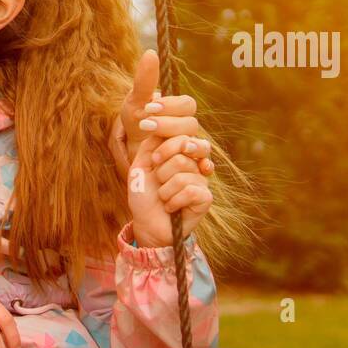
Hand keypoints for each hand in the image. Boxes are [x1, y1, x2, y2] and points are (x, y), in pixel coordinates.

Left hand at [113, 50, 214, 180]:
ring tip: (167, 150)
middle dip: (169, 125)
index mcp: (180, 111)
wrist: (133, 155)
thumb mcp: (135, 103)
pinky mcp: (193, 166)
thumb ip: (144, 81)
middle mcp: (189, 129)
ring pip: (202, 146)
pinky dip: (205, 166)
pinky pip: (206, 166)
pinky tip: (199, 169)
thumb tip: (151, 52)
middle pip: (191, 124)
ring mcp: (193, 148)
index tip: (148, 108)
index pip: (187, 104)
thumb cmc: (135, 125)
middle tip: (145, 125)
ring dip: (188, 146)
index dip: (169, 106)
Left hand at [126, 130, 214, 247]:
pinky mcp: (206, 197)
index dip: (166, 144)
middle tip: (157, 180)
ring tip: (163, 197)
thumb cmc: (144, 194)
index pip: (183, 132)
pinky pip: (189, 190)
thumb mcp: (141, 165)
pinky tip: (171, 207)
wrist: (146, 224)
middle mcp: (195, 163)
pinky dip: (172, 201)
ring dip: (164, 189)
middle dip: (162, 168)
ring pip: (183, 171)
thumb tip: (162, 124)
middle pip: (183, 149)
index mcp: (181, 152)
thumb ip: (151, 143)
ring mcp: (202, 179)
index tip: (154, 159)